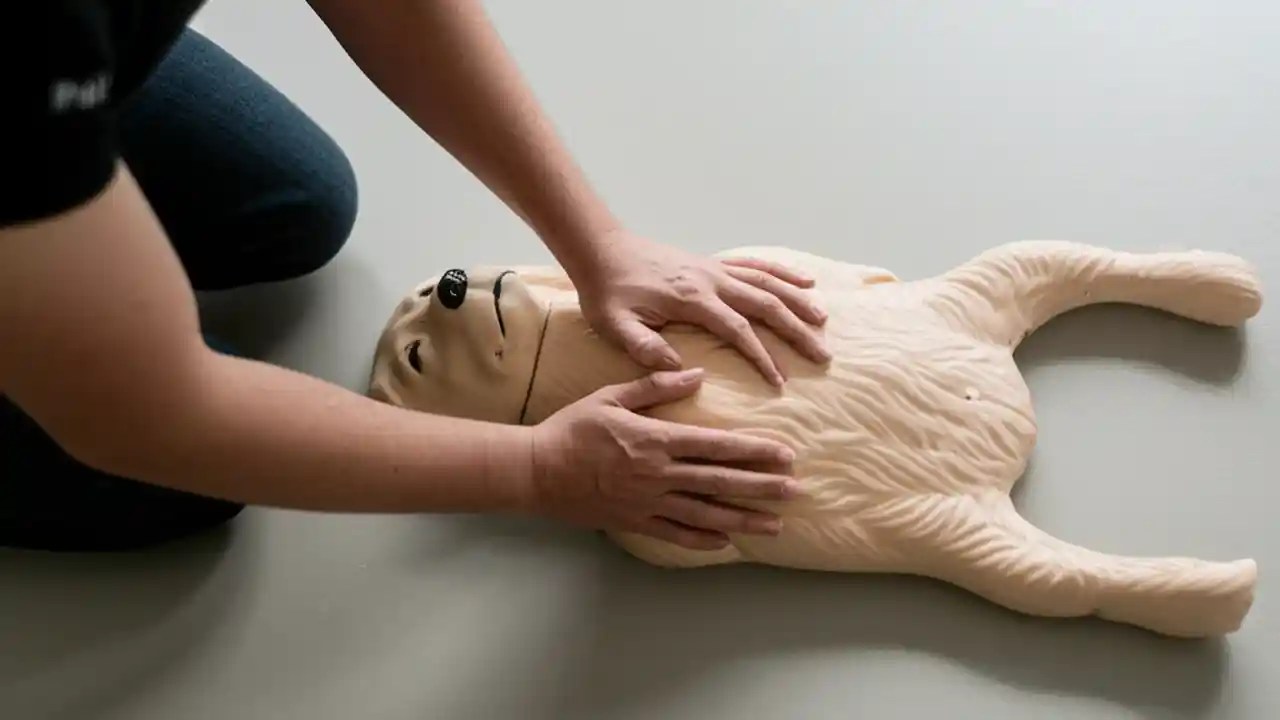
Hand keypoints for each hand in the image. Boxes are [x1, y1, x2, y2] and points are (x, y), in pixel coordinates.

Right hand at [528, 369, 800, 549]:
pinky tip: (726, 543)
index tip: (785, 454)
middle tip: (796, 490)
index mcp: (656, 440)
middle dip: (762, 487)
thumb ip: (656, 384)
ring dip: (743, 519)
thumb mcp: (612, 396)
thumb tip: (697, 373)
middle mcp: (659, 474)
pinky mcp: (635, 522)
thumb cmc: (573, 428)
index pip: (716, 446)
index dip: (754, 450)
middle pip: (721, 482)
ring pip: (706, 514)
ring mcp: (648, 502)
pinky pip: (675, 534)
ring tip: (774, 524)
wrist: (537, 470)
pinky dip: (703, 540)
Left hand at [573, 231, 830, 385]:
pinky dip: (782, 272)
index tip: (780, 382)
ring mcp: (714, 268)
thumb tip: (681, 370)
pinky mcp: (712, 263)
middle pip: (765, 304)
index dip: (763, 357)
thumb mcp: (615, 325)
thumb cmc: (607, 292)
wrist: (601, 250)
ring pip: (767, 282)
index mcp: (691, 299)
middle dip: (796, 330)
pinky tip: (805, 282)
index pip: (738, 330)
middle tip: (822, 354)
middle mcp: (711, 280)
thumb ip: (644, 347)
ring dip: (797, 301)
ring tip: (822, 321)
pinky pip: (755, 265)